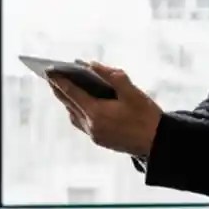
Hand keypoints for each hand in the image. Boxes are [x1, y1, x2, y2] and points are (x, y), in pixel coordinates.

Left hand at [47, 61, 162, 158]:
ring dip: (67, 101)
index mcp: (97, 113)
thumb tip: (91, 65)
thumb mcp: (132, 92)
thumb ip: (111, 76)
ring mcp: (95, 135)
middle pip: (69, 104)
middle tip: (50, 77)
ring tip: (61, 88)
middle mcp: (92, 125)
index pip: (72, 93)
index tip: (49, 71)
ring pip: (73, 115)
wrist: (159, 144)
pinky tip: (78, 104)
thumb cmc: (147, 116)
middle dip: (58, 89)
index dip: (60, 80)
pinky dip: (76, 111)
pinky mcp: (100, 140)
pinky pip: (81, 123)